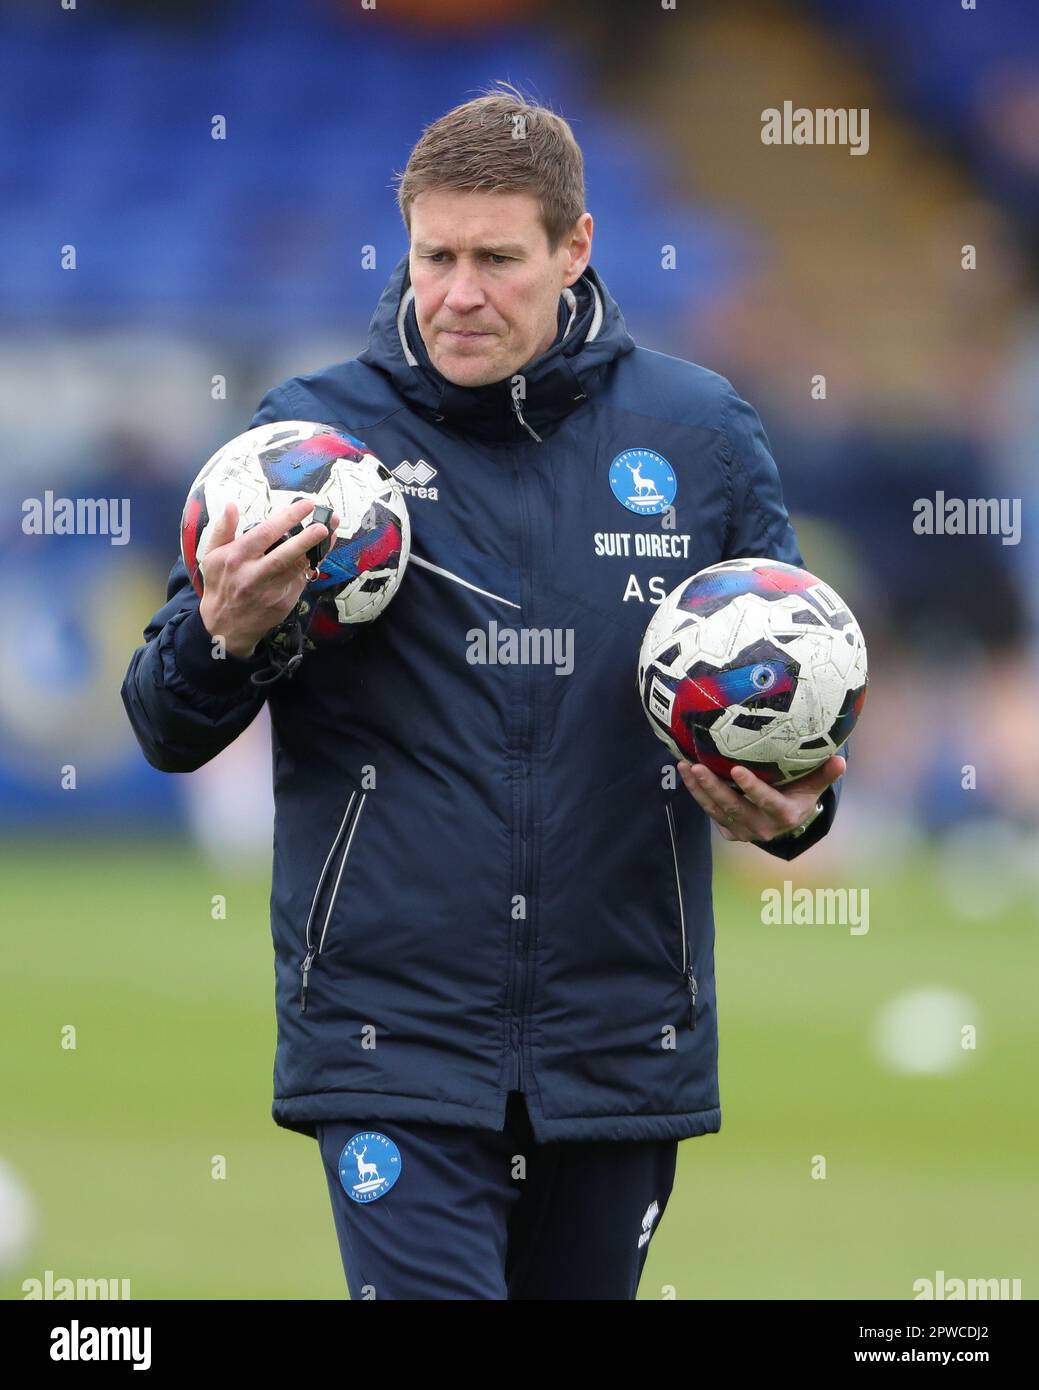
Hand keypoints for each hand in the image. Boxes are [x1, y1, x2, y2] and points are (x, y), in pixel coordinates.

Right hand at [197, 497, 339, 658]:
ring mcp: (270, 591)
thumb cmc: (220, 584)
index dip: (288, 518)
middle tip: (324, 526)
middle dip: (307, 540)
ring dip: (316, 551)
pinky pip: (300, 580)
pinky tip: (318, 553)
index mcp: (236, 557)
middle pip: (285, 555)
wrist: (224, 626)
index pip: (265, 533)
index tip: (306, 505)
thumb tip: (232, 506)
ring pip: (298, 568)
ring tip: (331, 533)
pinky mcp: (283, 603)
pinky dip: (310, 566)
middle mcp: (254, 574)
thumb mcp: (211, 555)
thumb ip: (223, 530)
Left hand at [677, 754, 845, 842]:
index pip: (766, 801)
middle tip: (697, 765)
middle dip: (713, 787)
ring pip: (716, 810)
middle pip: (733, 807)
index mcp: (784, 815)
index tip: (736, 770)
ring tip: (685, 765)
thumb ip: (825, 773)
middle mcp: (762, 827)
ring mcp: (743, 831)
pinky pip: (711, 812)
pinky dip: (697, 794)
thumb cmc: (801, 794)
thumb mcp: (814, 785)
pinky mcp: (730, 831)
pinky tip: (687, 774)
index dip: (751, 787)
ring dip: (698, 789)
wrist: (788, 821)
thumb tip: (841, 759)